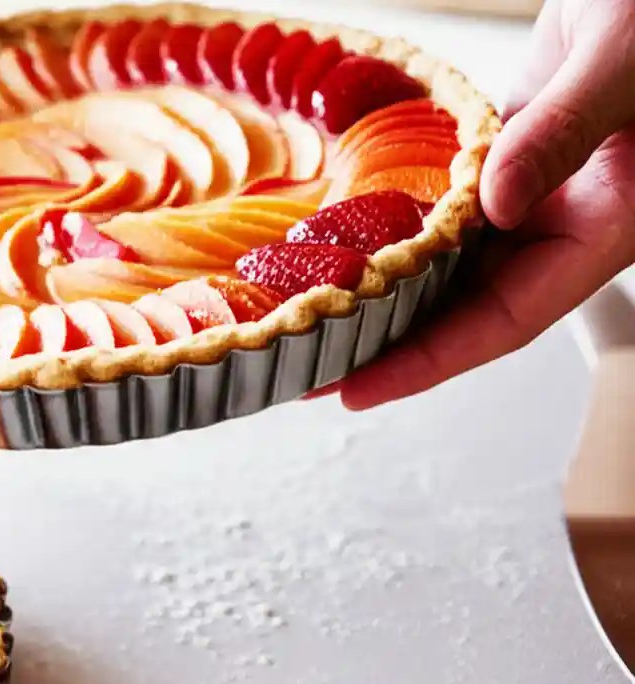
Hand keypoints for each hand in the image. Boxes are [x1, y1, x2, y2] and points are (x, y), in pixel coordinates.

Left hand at [332, 0, 634, 409]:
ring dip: (384, 285)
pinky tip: (343, 237)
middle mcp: (562, 219)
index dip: (430, 361)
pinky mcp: (507, 152)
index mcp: (605, 225)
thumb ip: (561, 135)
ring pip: (448, 259)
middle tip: (306, 364)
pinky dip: (396, 222)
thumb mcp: (620, 69)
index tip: (359, 388)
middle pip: (463, 304)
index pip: (506, 319)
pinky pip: (444, 203)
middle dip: (387, 339)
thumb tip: (497, 206)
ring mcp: (532, 188)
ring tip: (308, 311)